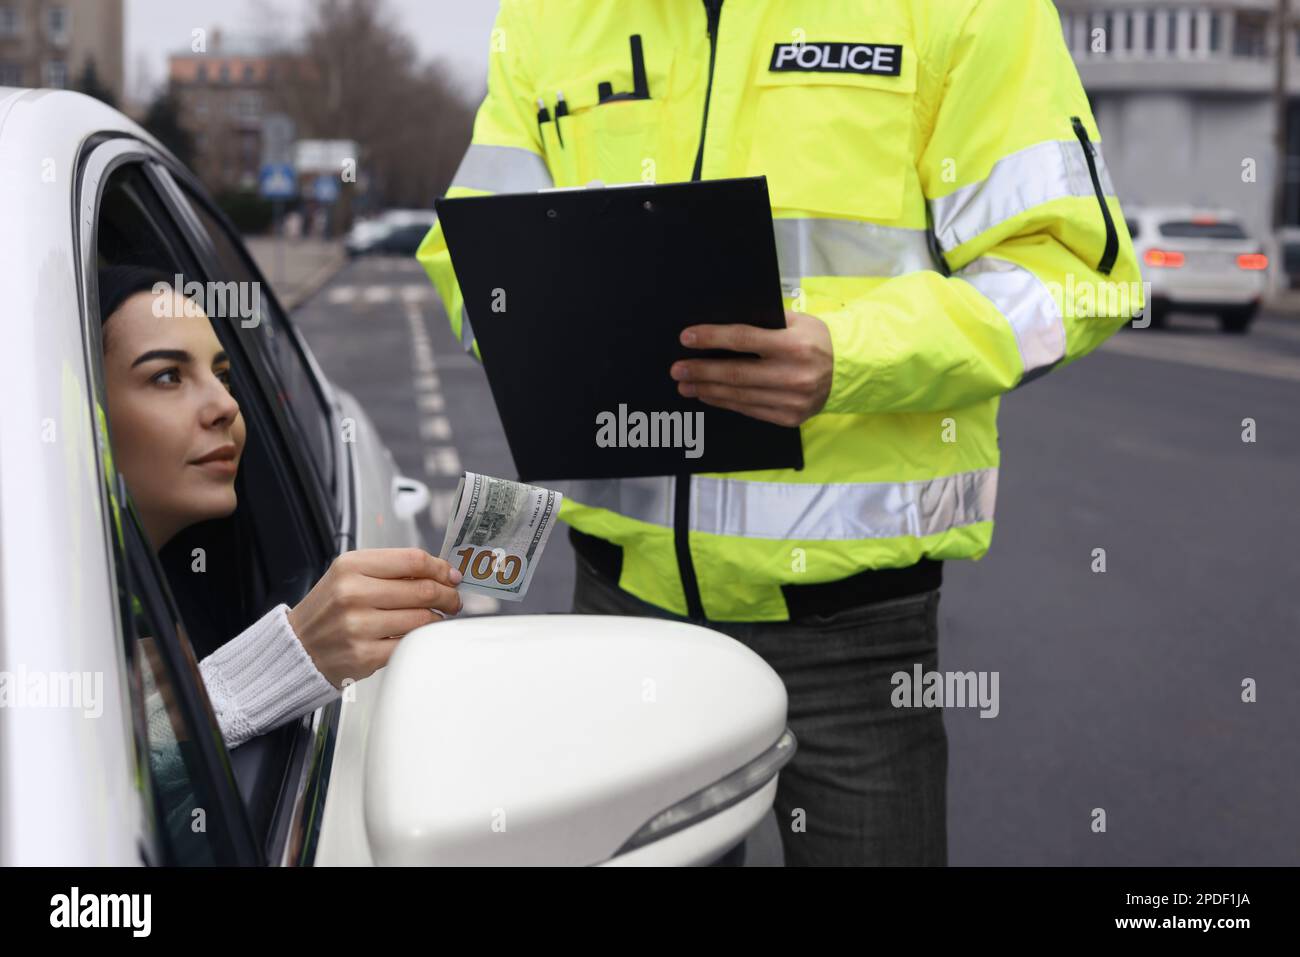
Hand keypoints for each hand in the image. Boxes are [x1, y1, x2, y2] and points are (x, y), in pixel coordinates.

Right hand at [286, 548, 462, 687]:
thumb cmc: (330, 609)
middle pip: (423, 589)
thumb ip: (391, 570)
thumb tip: (441, 572)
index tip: (451, 575)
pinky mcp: (365, 655)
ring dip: (437, 619)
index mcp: (351, 566)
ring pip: (422, 619)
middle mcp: (353, 593)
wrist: (298, 647)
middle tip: (453, 600)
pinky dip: (420, 640)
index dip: (440, 568)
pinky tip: (418, 635)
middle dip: (447, 595)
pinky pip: (409, 644)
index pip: (413, 560)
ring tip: (437, 618)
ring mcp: (358, 625)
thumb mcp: (350, 575)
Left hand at [670, 310, 832, 426]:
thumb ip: (765, 324)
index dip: (711, 339)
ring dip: (708, 390)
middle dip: (701, 371)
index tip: (687, 338)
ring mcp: (791, 400)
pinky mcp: (788, 417)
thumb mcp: (798, 322)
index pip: (743, 339)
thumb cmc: (817, 340)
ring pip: (739, 396)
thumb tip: (721, 329)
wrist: (847, 371)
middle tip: (677, 369)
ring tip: (686, 385)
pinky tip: (709, 396)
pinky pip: (749, 410)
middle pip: (736, 374)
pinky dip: (725, 402)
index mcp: (794, 345)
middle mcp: (793, 375)